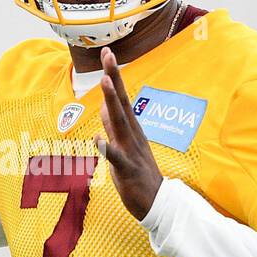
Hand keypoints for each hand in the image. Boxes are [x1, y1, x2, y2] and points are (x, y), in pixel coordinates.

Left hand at [94, 48, 163, 220]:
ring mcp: (131, 151)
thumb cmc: (138, 174)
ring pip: (120, 123)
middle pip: (121, 102)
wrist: (158, 203)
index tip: (107, 53)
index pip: (121, 97)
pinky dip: (107, 148)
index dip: (113, 76)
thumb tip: (103, 106)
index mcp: (131, 128)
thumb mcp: (122, 145)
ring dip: (112, 103)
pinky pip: (116, 158)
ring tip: (105, 83)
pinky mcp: (127, 170)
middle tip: (107, 54)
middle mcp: (132, 134)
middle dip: (114, 78)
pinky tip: (98, 139)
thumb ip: (112, 126)